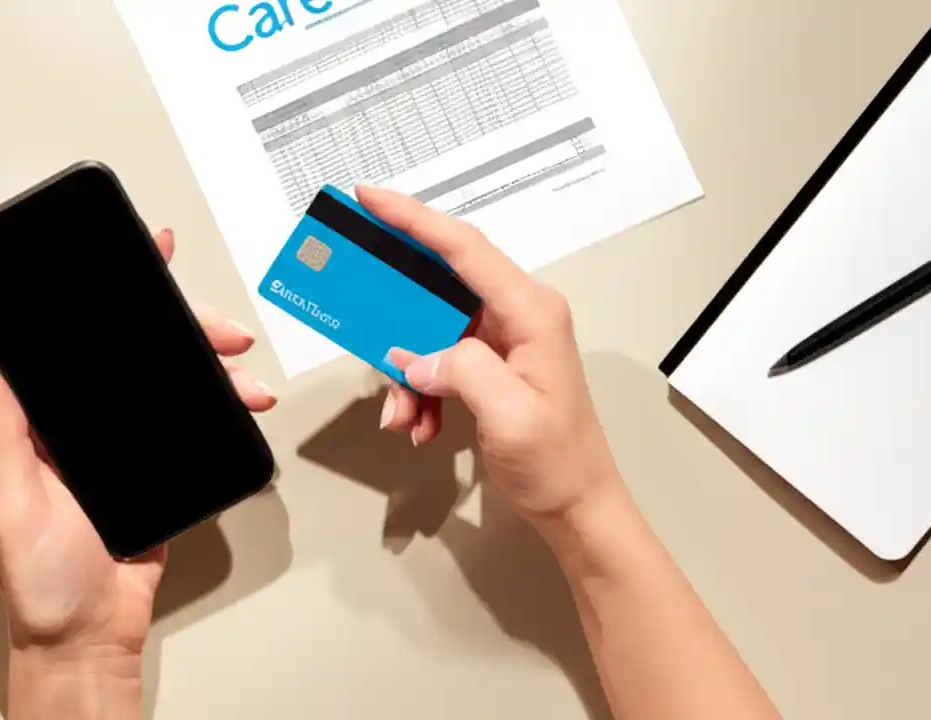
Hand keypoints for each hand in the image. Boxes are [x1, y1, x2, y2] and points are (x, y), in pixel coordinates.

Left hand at [0, 229, 275, 715]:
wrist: (92, 637)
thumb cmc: (42, 582)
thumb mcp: (13, 505)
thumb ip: (7, 438)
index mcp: (51, 428)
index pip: (83, 351)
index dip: (113, 304)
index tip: (146, 262)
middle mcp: (94, 432)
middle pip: (146, 362)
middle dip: (191, 335)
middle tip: (224, 331)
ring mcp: (134, 453)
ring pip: (182, 392)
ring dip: (219, 377)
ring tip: (248, 378)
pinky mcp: (168, 478)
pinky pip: (199, 434)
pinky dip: (226, 416)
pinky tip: (243, 405)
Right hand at [358, 187, 620, 523]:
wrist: (578, 504)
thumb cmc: (557, 461)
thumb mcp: (510, 415)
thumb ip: (461, 371)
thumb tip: (417, 357)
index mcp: (531, 312)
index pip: (464, 248)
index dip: (413, 218)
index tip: (368, 199)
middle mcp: (519, 313)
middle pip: (440, 282)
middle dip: (395, 306)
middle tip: (352, 302)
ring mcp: (505, 338)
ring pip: (431, 329)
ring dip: (406, 370)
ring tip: (401, 414)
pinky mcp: (491, 364)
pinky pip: (438, 360)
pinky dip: (419, 390)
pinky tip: (419, 424)